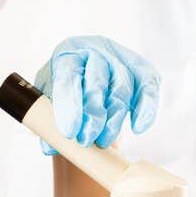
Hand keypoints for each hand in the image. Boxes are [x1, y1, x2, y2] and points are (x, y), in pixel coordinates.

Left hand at [34, 36, 159, 149]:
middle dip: (93, 115)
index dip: (69, 104)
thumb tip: (51, 146)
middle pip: (97, 81)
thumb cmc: (66, 91)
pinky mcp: (141, 69)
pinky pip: (148, 87)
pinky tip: (138, 127)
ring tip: (103, 141)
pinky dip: (146, 108)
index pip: (68, 76)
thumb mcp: (49, 99)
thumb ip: (48, 120)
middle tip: (85, 140)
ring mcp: (120, 58)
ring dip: (114, 119)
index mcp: (67, 54)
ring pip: (122, 88)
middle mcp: (95, 50)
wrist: (85, 80)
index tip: (69, 131)